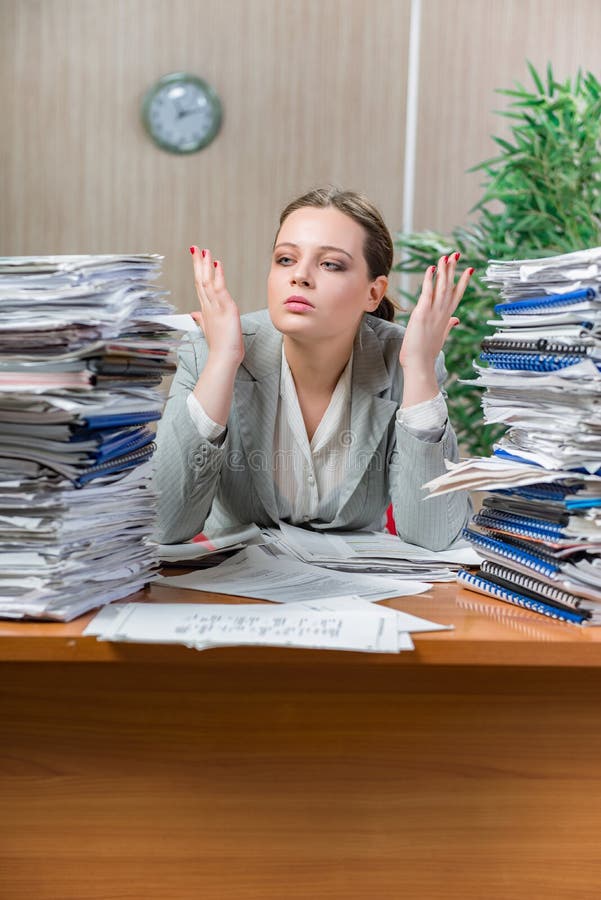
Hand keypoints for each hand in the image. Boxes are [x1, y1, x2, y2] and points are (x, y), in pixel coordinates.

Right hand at [190, 246, 243, 366]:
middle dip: (197, 263)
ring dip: (205, 265)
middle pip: (200, 280)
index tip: (196, 259)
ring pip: (207, 282)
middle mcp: (208, 306)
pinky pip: (219, 288)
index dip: (198, 272)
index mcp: (205, 310)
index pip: (200, 286)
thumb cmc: (220, 347)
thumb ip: (201, 319)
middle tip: (194, 248)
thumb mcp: (209, 330)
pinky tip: (217, 264)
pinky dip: (218, 275)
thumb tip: (194, 314)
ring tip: (204, 251)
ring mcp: (215, 307)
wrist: (223, 358)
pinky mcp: (225, 309)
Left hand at [399, 253, 473, 372]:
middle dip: (454, 270)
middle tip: (457, 255)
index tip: (469, 269)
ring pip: (441, 287)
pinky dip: (430, 279)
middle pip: (451, 287)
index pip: (457, 296)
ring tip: (446, 256)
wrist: (420, 365)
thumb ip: (448, 326)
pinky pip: (427, 292)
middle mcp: (442, 313)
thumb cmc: (426, 354)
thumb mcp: (441, 337)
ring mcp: (433, 313)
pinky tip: (432, 268)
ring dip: (444, 271)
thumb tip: (455, 321)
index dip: (463, 282)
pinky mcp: (422, 313)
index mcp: (446, 318)